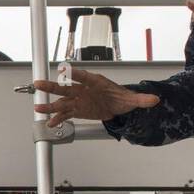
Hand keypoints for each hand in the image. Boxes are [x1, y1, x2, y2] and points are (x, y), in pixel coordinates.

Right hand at [33, 68, 159, 127]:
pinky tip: (50, 123)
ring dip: (50, 106)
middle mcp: (84, 90)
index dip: (74, 73)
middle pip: (66, 87)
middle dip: (52, 86)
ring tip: (38, 109)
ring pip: (62, 102)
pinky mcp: (77, 110)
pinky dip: (58, 119)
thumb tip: (155, 99)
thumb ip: (142, 99)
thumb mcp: (132, 100)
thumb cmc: (121, 98)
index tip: (63, 69)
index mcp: (95, 82)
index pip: (83, 76)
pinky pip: (65, 114)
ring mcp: (79, 100)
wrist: (117, 105)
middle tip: (40, 84)